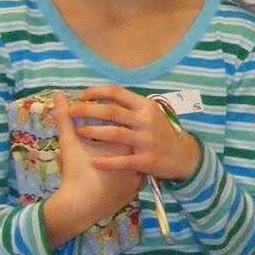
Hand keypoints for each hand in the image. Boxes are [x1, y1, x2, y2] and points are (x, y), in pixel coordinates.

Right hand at [45, 91, 142, 243]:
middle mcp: (138, 156)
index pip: (126, 125)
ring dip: (126, 152)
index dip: (114, 120)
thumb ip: (65, 118)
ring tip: (111, 152)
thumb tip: (58, 95)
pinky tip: (114, 170)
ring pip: (137, 157)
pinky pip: (135, 174)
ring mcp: (141, 173)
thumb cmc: (77, 172)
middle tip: (107, 137)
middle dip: (122, 135)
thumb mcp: (70, 143)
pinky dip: (125, 170)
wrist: (82, 206)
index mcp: (126, 142)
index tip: (104, 121)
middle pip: (134, 140)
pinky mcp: (137, 189)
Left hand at [68, 85, 199, 181]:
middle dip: (87, 110)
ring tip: (78, 132)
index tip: (81, 96)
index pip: (117, 92)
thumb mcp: (150, 115)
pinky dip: (106, 162)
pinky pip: (122, 161)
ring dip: (93, 132)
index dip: (96, 92)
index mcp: (146, 107)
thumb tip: (100, 97)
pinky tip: (93, 162)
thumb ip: (129, 106)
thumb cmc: (160, 133)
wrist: (183, 157)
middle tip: (71, 112)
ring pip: (114, 134)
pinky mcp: (147, 160)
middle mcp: (147, 121)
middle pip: (111, 112)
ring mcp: (147, 141)